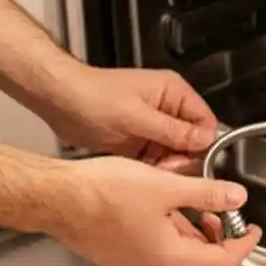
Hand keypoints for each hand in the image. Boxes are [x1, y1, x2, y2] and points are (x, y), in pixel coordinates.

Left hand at [41, 63, 217, 166]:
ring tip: (153, 171)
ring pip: (174, 152)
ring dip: (167, 165)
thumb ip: (173, 130)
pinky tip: (144, 172)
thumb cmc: (93, 96)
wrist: (60, 101)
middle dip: (182, 157)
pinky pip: (156, 158)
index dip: (202, 143)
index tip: (190, 159)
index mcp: (173, 92)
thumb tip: (203, 139)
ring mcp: (152, 125)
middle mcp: (166, 108)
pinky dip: (153, 168)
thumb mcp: (137, 116)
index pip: (205, 121)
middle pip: (191, 140)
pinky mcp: (138, 139)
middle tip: (167, 168)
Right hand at [52, 157, 261, 265]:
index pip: (223, 262)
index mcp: (168, 257)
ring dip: (189, 228)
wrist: (56, 199)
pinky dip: (166, 229)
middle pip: (200, 258)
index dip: (244, 244)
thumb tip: (235, 198)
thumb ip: (206, 194)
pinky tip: (157, 203)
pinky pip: (154, 248)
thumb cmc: (99, 194)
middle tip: (219, 206)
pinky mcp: (119, 257)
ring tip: (184, 198)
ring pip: (176, 251)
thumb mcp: (165, 187)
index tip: (252, 229)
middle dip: (216, 232)